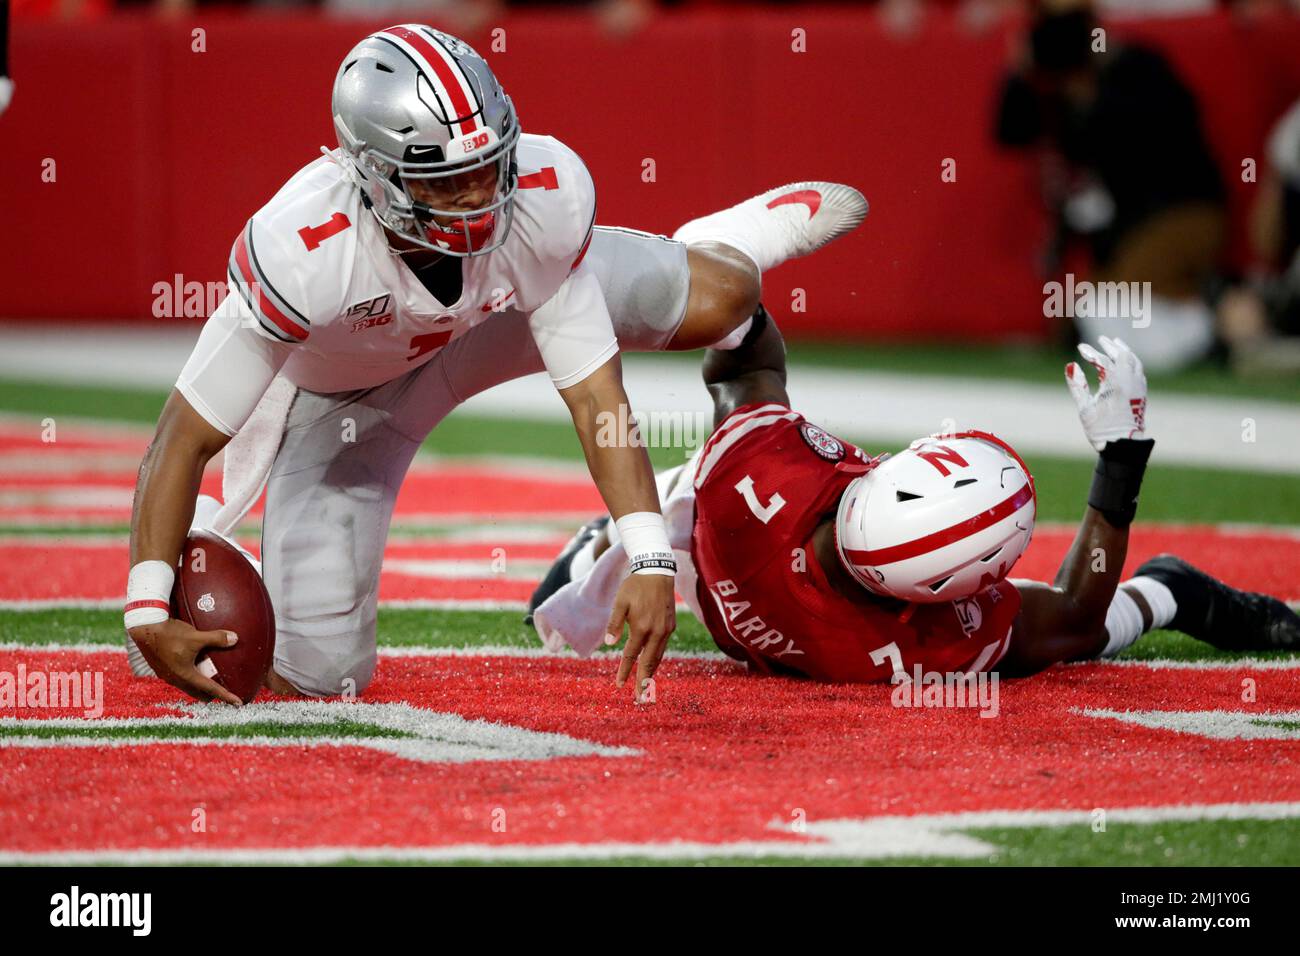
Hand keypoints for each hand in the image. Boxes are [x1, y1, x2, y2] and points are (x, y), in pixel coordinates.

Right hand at [128, 618, 242, 705]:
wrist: (144, 628)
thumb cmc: (169, 633)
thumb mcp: (195, 636)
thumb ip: (216, 638)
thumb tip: (236, 638)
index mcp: (185, 675)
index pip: (210, 689)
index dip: (225, 696)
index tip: (238, 703)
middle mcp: (175, 679)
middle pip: (198, 692)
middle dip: (212, 694)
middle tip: (224, 689)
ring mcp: (166, 675)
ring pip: (187, 686)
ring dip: (199, 685)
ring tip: (211, 678)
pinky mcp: (161, 668)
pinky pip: (179, 678)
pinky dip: (190, 677)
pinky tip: (193, 666)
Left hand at [606, 573, 675, 701]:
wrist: (657, 571)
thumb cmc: (635, 586)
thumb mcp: (620, 602)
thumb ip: (614, 624)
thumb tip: (610, 645)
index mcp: (642, 627)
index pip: (631, 656)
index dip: (625, 671)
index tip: (619, 685)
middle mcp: (656, 632)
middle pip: (649, 662)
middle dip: (644, 681)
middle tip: (640, 698)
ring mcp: (666, 629)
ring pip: (658, 656)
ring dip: (652, 671)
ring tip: (647, 684)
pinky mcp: (671, 625)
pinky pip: (663, 646)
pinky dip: (657, 657)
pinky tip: (652, 661)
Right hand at [1065, 336, 1147, 451]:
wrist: (1123, 445)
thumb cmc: (1101, 429)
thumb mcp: (1084, 408)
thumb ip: (1077, 385)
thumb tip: (1071, 366)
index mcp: (1114, 384)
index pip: (1102, 361)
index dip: (1090, 352)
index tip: (1080, 347)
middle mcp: (1129, 381)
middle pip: (1122, 355)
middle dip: (1110, 346)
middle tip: (1101, 340)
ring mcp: (1138, 386)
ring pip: (1133, 360)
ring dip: (1124, 350)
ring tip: (1117, 343)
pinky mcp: (1142, 392)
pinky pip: (1139, 369)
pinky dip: (1132, 361)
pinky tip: (1127, 360)